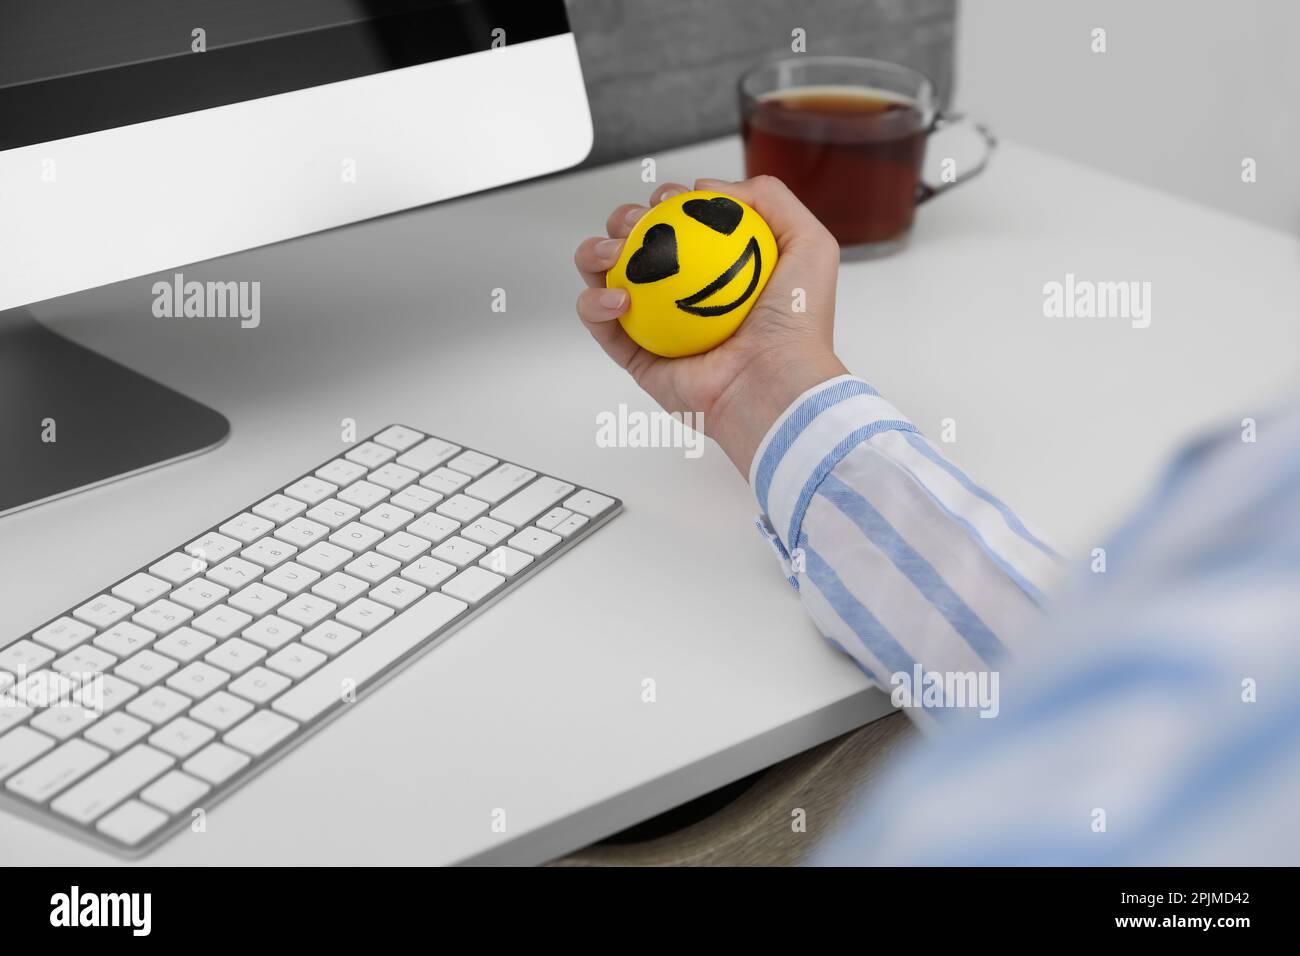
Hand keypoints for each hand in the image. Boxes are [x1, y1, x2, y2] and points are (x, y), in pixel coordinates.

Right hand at [574, 176, 847, 476]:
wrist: (775, 383)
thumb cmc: (798, 325)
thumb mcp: (809, 243)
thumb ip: (768, 198)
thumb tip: (706, 188)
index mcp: (718, 270)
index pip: (679, 223)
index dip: (666, 202)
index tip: (672, 200)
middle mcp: (683, 296)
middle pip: (634, 243)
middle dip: (624, 221)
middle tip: (638, 225)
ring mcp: (656, 326)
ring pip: (604, 277)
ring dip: (594, 253)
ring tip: (614, 254)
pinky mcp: (637, 357)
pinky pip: (600, 324)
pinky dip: (594, 303)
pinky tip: (618, 297)